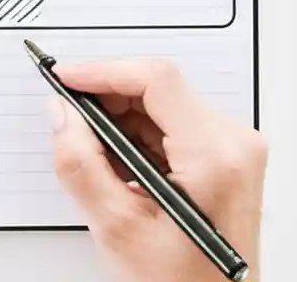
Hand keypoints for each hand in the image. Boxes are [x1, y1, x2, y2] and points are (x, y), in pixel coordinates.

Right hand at [48, 60, 266, 281]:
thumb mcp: (117, 226)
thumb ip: (81, 163)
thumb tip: (61, 114)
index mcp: (215, 157)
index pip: (156, 80)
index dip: (103, 71)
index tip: (66, 79)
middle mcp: (234, 144)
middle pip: (158, 89)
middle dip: (106, 99)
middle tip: (68, 117)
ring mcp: (234, 149)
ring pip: (162, 106)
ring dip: (120, 120)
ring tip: (94, 156)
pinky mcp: (226, 157)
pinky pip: (173, 125)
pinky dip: (137, 136)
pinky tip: (118, 166)